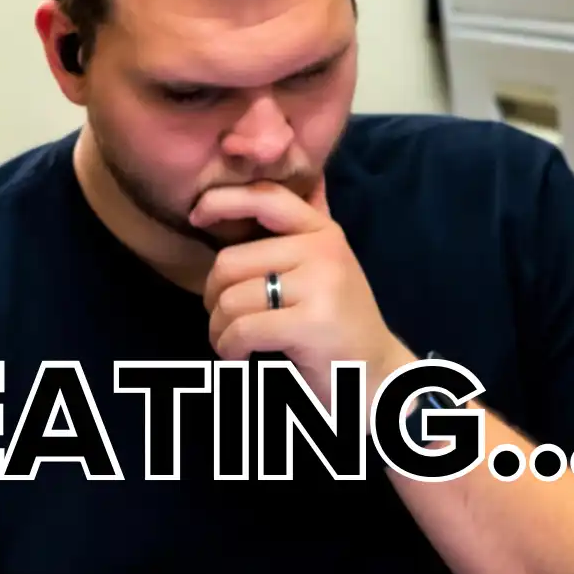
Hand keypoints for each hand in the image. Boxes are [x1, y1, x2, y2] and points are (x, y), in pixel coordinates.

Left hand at [195, 178, 412, 410]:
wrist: (377, 376)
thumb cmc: (336, 327)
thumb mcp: (322, 271)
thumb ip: (291, 238)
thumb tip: (253, 197)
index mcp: (323, 233)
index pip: (265, 197)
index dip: (222, 200)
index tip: (196, 216)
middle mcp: (323, 251)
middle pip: (230, 262)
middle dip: (213, 298)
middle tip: (223, 322)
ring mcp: (320, 285)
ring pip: (231, 300)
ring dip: (219, 331)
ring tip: (232, 344)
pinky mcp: (311, 323)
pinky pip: (242, 330)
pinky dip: (230, 349)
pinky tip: (240, 357)